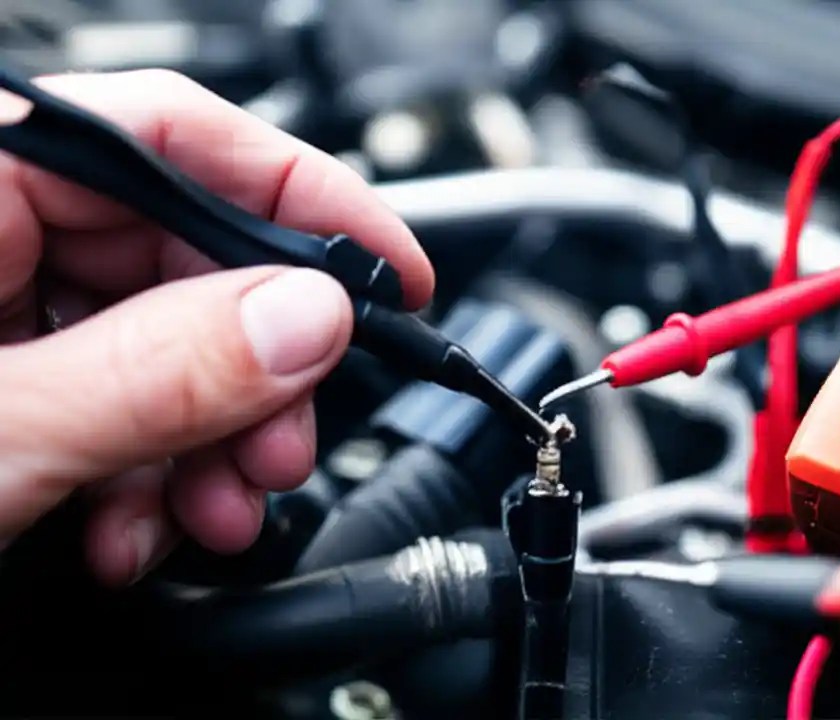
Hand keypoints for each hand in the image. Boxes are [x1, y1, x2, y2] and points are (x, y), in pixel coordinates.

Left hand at [0, 70, 432, 584]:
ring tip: (210, 512)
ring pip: (166, 336)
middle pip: (188, 254)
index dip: (310, 201)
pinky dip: (147, 465)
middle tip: (283, 447)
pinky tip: (136, 526)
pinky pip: (115, 385)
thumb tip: (308, 320)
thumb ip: (159, 370)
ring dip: (211, 441)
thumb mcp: (0, 431)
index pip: (182, 133)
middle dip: (257, 375)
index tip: (395, 280)